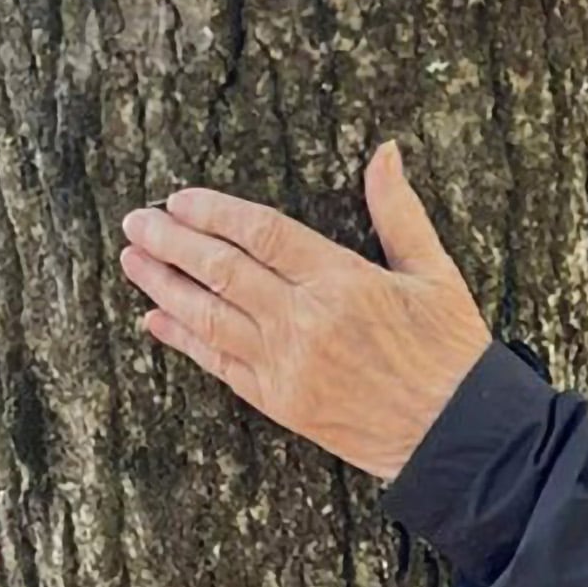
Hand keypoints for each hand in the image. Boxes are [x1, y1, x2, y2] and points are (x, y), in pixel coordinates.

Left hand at [119, 141, 491, 482]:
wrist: (455, 434)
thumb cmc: (451, 350)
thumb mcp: (435, 272)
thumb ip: (399, 211)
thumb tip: (386, 152)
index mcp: (343, 280)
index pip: (262, 233)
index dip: (215, 212)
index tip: (181, 198)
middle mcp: (306, 321)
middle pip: (222, 271)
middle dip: (172, 242)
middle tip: (136, 221)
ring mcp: (287, 365)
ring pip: (210, 317)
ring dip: (165, 285)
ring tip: (133, 259)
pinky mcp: (281, 402)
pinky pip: (220, 364)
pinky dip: (184, 340)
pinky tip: (156, 319)